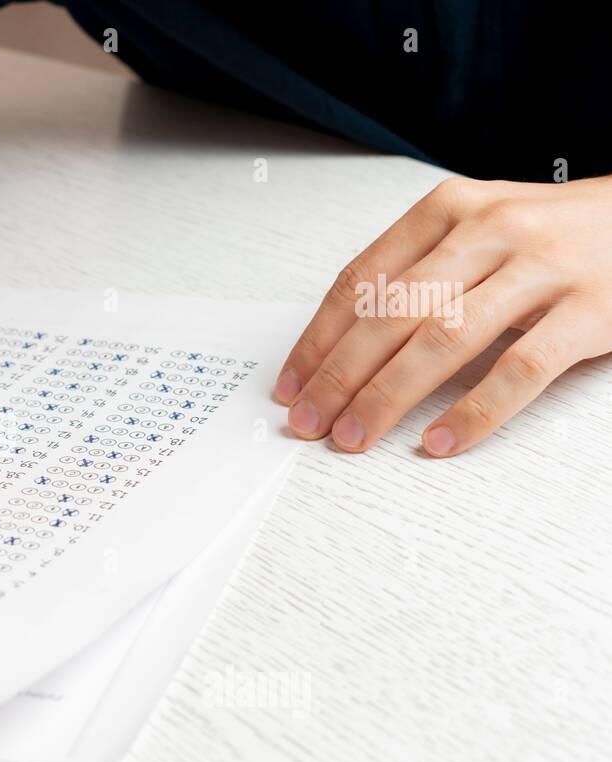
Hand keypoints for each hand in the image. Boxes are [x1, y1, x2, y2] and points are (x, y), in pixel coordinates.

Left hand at [273, 175, 611, 455]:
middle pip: (391, 313)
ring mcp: (542, 268)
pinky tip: (439, 442)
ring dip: (388, 397)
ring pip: (443, 340)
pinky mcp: (590, 310)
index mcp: (449, 209)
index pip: (362, 280)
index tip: (290, 384)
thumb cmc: (555, 233)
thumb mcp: (478, 230)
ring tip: (353, 437)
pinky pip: (520, 370)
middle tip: (308, 421)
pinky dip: (475, 412)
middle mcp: (490, 231)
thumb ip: (417, 273)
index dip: (318, 339)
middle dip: (338, 375)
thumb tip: (340, 346)